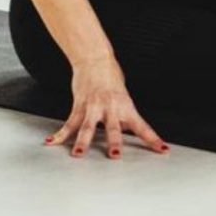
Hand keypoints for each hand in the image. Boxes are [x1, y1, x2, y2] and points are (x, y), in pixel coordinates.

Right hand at [45, 56, 169, 158]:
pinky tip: (52, 141)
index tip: (162, 150)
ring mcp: (94, 107)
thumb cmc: (111, 78)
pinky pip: (70, 122)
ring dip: (82, 142)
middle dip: (114, 143)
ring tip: (78, 154)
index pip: (143, 127)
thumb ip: (123, 116)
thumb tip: (125, 131)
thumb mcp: (124, 98)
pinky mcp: (79, 105)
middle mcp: (111, 108)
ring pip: (87, 127)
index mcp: (126, 107)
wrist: (95, 60)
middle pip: (113, 128)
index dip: (153, 139)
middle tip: (114, 156)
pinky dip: (60, 134)